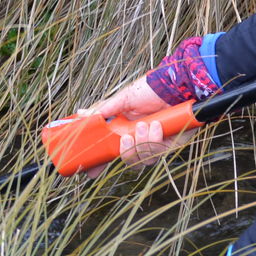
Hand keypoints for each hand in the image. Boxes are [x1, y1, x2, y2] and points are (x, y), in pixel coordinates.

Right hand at [66, 73, 200, 166]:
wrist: (173, 85)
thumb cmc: (149, 90)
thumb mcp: (123, 99)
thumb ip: (104, 110)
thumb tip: (81, 115)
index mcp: (125, 130)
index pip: (111, 151)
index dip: (101, 163)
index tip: (91, 171)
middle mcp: (140, 140)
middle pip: (129, 161)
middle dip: (126, 153)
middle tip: (126, 138)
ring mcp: (156, 144)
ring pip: (143, 160)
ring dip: (142, 144)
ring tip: (144, 125)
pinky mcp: (171, 145)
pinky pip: (158, 153)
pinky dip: (155, 139)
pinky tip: (156, 125)